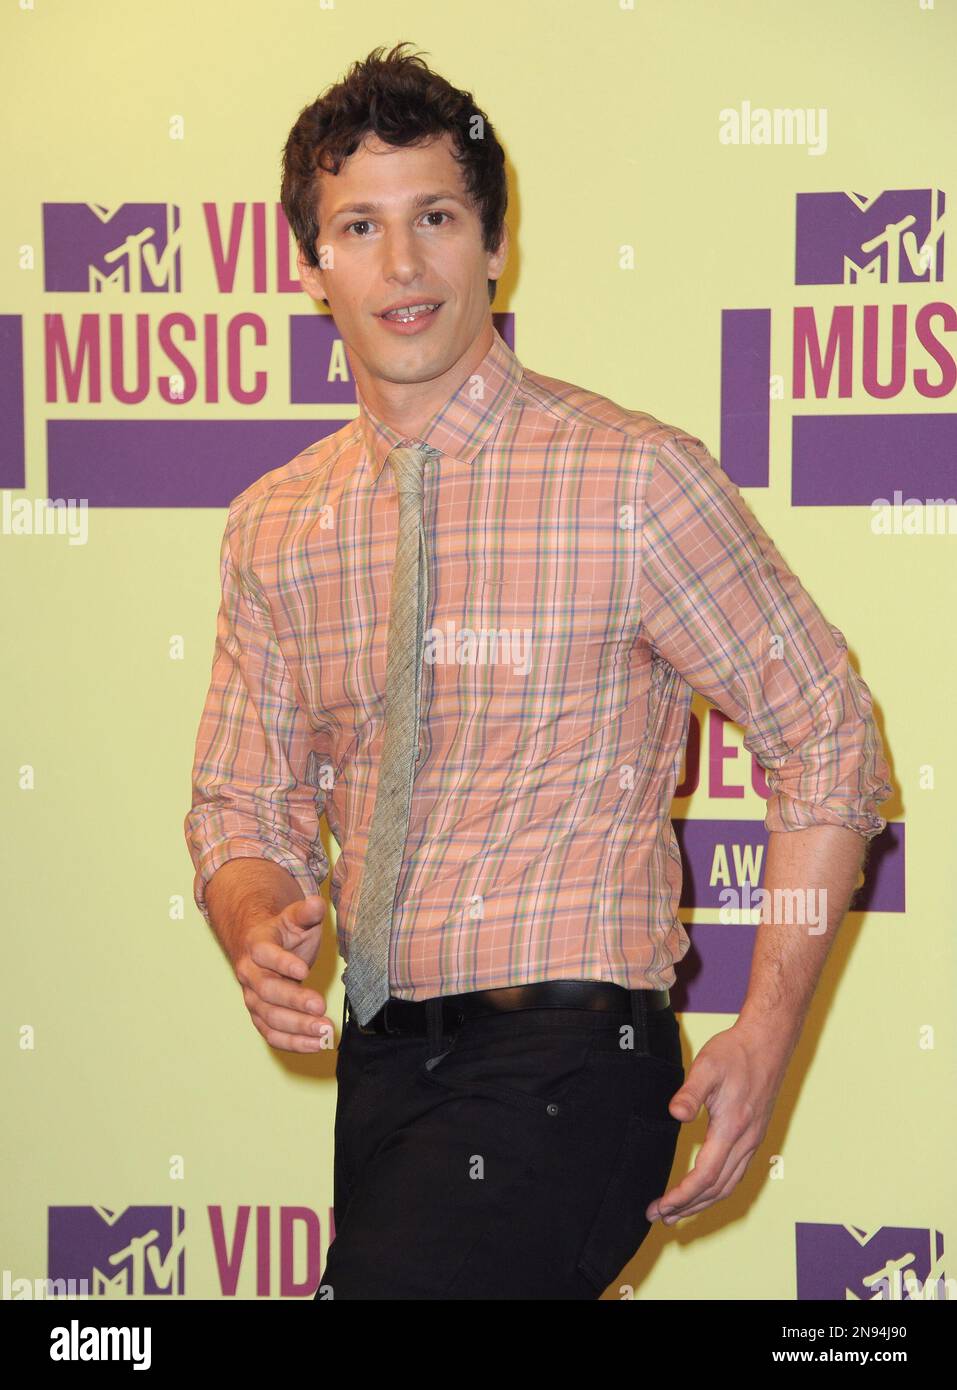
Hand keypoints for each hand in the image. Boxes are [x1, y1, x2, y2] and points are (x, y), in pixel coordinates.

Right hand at [231, 894, 335, 1052]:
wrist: (261, 947)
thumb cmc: (283, 933)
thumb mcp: (295, 917)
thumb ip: (306, 912)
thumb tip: (316, 903)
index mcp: (257, 945)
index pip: (266, 955)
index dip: (282, 962)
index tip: (304, 969)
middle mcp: (250, 974)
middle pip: (268, 991)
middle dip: (295, 1001)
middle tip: (321, 1007)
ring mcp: (253, 998)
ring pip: (270, 1017)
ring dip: (297, 1028)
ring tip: (324, 1032)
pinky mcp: (260, 1017)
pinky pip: (272, 1035)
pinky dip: (292, 1043)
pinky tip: (315, 1046)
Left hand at [645, 1018, 793, 1226]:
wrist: (767, 1043)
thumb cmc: (734, 1053)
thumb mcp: (707, 1067)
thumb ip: (690, 1093)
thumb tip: (675, 1114)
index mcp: (732, 1128)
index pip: (705, 1176)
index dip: (683, 1196)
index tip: (661, 1206)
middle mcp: (746, 1141)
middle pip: (716, 1189)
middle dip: (688, 1207)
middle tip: (660, 1217)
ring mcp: (752, 1141)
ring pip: (728, 1185)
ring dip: (702, 1203)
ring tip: (678, 1213)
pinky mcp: (753, 1137)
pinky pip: (735, 1175)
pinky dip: (717, 1190)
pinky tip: (704, 1192)